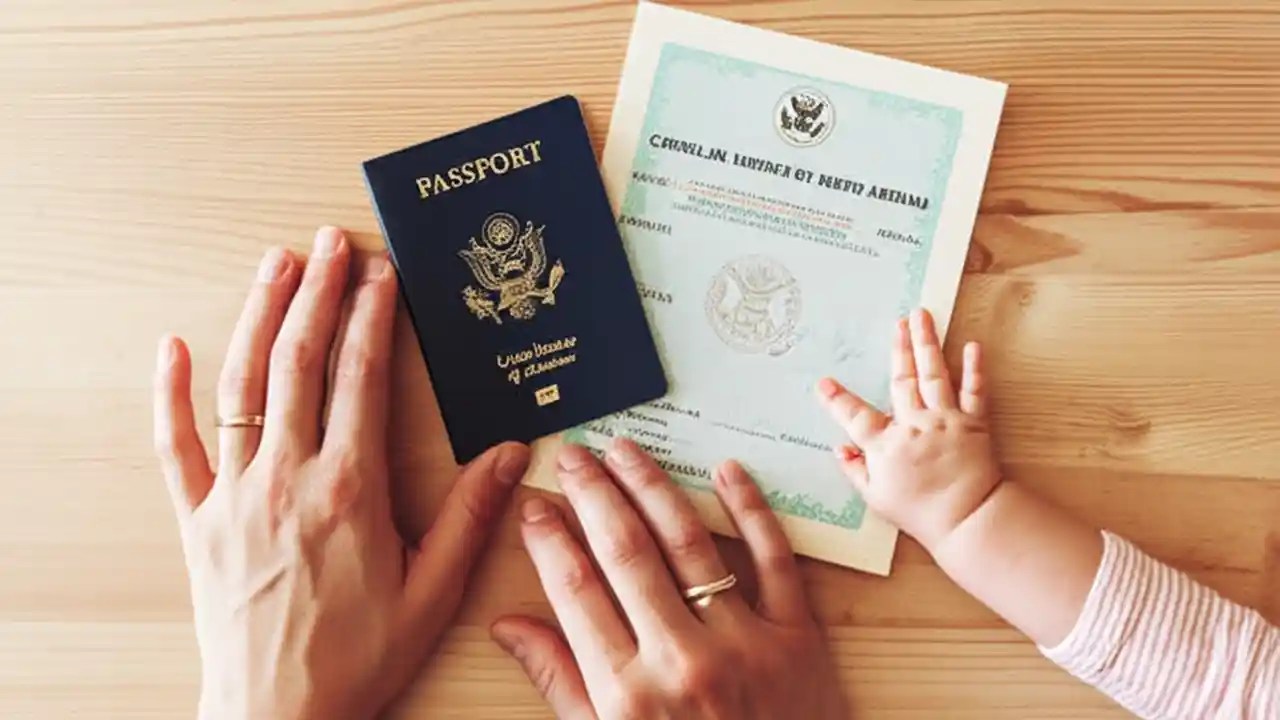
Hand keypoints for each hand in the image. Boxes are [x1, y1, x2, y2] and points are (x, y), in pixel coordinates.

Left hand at [152, 227, 529, 719]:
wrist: (276, 717)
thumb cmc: (358, 658)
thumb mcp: (432, 591)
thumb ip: (471, 516)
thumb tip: (511, 452)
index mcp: (350, 489)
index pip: (362, 378)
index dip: (373, 316)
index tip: (381, 274)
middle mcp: (287, 477)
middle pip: (301, 362)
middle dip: (319, 293)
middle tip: (331, 243)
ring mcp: (235, 494)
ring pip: (242, 385)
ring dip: (259, 317)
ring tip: (276, 265)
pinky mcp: (199, 519)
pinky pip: (175, 445)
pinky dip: (169, 392)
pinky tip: (171, 346)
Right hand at [490, 440, 847, 719]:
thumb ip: (560, 683)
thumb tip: (507, 626)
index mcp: (627, 695)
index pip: (575, 591)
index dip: (549, 540)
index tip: (536, 506)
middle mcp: (681, 661)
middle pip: (625, 552)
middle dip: (593, 494)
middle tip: (573, 455)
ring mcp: (744, 644)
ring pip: (688, 543)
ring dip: (652, 486)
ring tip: (625, 450)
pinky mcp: (798, 638)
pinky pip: (774, 559)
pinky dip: (751, 510)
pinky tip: (726, 472)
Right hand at [815, 308, 999, 552]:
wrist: (966, 519)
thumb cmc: (918, 512)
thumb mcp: (876, 497)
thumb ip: (855, 470)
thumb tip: (839, 448)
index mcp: (886, 445)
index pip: (855, 416)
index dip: (837, 400)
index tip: (823, 383)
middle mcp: (914, 425)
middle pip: (902, 380)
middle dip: (898, 348)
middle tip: (896, 321)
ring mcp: (945, 421)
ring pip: (934, 375)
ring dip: (926, 343)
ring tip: (922, 316)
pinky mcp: (973, 423)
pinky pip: (974, 391)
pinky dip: (974, 368)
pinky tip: (972, 345)